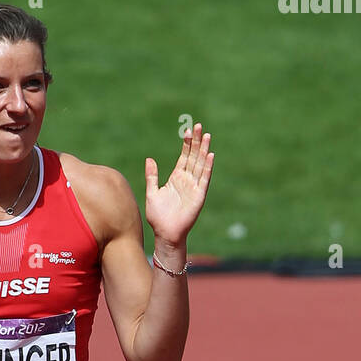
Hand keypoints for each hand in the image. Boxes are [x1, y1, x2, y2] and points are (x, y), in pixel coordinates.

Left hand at [145, 123, 213, 247]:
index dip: (186, 144)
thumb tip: (149, 159)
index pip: (183, 157)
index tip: (188, 130)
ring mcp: (194, 187)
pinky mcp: (199, 195)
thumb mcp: (152, 193)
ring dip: (204, 150)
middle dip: (196, 142)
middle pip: (193, 157)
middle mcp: (187, 180)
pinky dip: (207, 167)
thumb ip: (152, 176)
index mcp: (176, 178)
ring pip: (200, 164)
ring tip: (207, 135)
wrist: (165, 234)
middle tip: (199, 126)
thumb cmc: (158, 217)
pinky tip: (210, 155)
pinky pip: (204, 179)